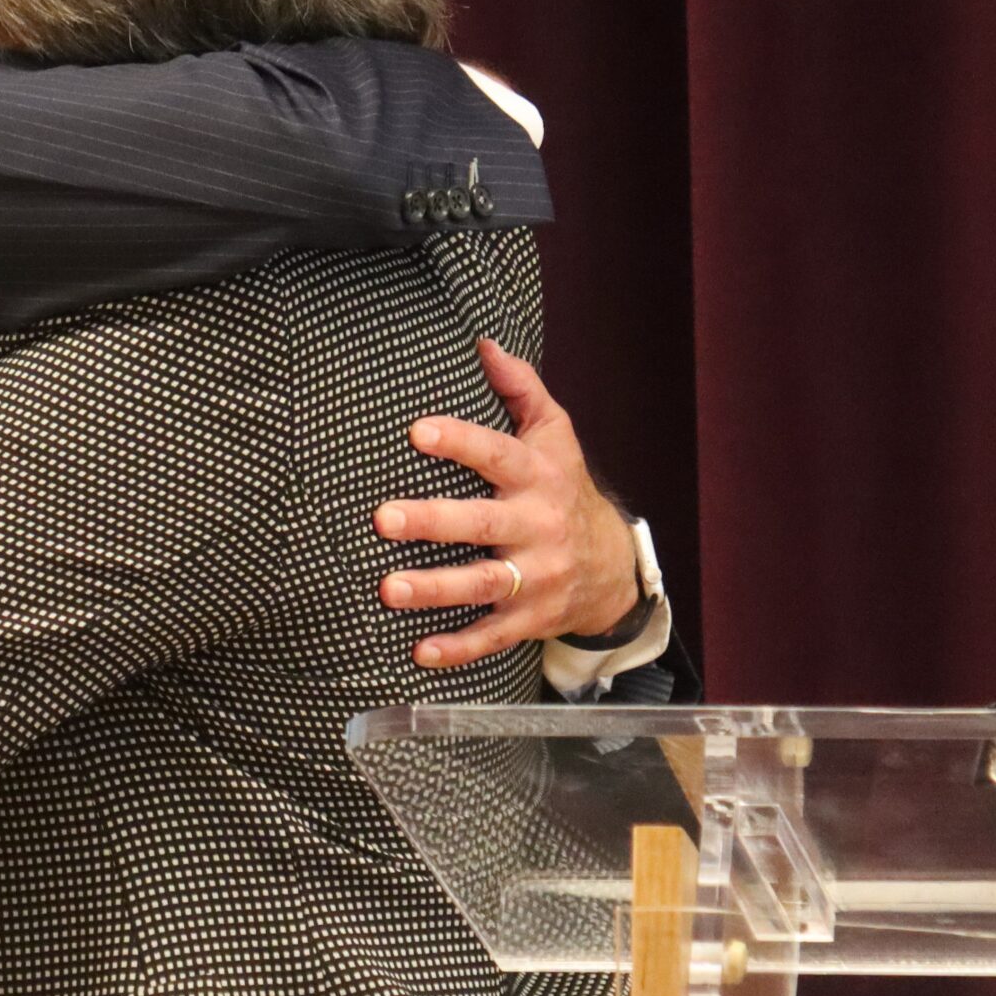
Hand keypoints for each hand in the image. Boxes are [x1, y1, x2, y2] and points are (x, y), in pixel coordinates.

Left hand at [374, 338, 639, 669]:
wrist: (612, 567)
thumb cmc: (564, 488)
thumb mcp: (554, 435)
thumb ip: (521, 389)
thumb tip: (484, 343)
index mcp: (539, 477)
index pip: (497, 455)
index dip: (461, 442)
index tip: (418, 431)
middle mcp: (538, 527)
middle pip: (482, 524)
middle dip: (432, 521)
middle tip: (383, 518)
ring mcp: (534, 577)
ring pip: (481, 583)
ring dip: (434, 589)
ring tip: (388, 588)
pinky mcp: (528, 618)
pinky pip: (492, 636)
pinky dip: (458, 648)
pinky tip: (421, 651)